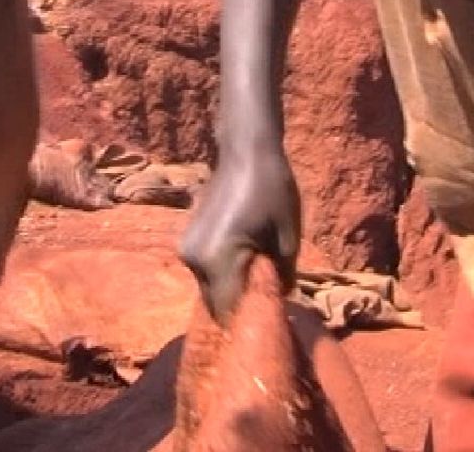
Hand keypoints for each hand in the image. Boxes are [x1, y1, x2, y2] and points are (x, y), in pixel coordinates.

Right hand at [179, 145, 300, 320]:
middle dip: (241, 309)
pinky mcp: (187, 243)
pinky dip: (224, 277)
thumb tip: (280, 301)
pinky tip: (248, 264)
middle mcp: (193, 261)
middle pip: (216, 306)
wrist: (246, 151)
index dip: (251, 321)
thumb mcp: (287, 238)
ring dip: (232, 292)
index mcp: (217, 260)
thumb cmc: (273, 190)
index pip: (230, 313)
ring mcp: (186, 251)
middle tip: (270, 301)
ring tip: (261, 279)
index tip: (274, 318)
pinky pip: (206, 273)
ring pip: (210, 290)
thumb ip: (282, 277)